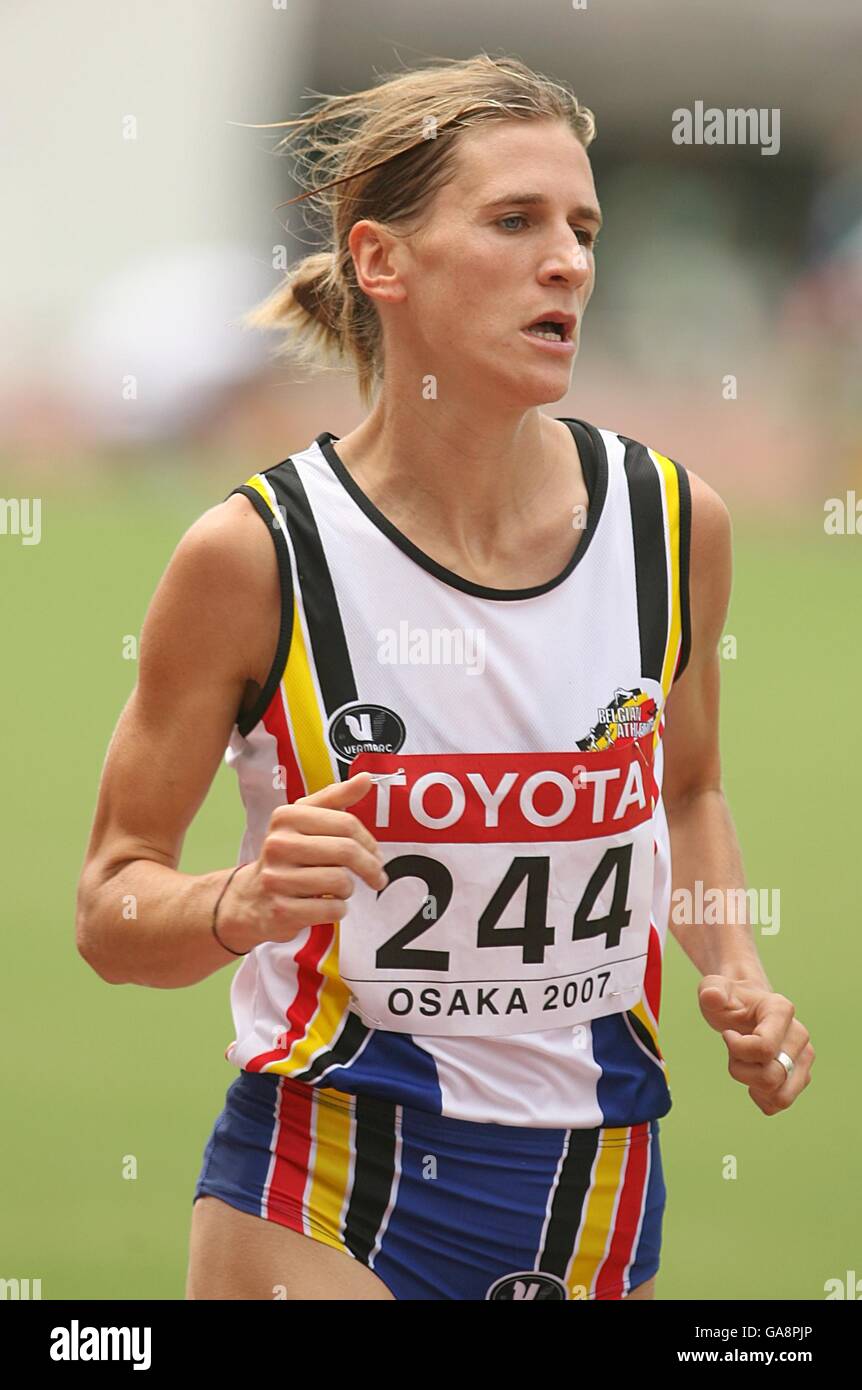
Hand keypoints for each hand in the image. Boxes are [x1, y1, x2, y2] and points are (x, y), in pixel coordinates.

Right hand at [219, 772, 387, 949]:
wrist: (250, 898)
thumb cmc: (288, 856)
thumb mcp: (305, 820)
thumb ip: (336, 798)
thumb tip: (366, 778)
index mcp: (286, 817)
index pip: (346, 823)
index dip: (369, 841)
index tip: (376, 854)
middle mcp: (278, 844)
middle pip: (346, 852)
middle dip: (370, 867)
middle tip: (376, 877)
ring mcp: (277, 878)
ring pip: (341, 882)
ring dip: (348, 889)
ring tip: (338, 889)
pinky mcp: (281, 909)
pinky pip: (330, 909)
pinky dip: (337, 909)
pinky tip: (325, 905)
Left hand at [697, 974, 814, 1115]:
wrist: (745, 1008)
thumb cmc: (730, 1000)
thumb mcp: (714, 989)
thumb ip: (711, 992)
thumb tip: (712, 997)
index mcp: (781, 1010)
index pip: (765, 1048)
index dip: (737, 1049)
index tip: (727, 1034)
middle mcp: (799, 1035)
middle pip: (772, 1077)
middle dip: (742, 1070)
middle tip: (734, 1052)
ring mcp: (803, 1058)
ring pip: (781, 1096)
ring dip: (753, 1086)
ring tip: (746, 1065)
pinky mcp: (801, 1076)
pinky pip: (779, 1102)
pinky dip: (761, 1096)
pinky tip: (752, 1077)